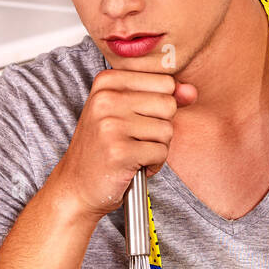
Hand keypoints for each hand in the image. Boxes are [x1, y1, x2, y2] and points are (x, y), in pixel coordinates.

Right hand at [51, 69, 196, 222]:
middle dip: (161, 127)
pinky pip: (161, 152)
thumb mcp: (127, 113)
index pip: (165, 81)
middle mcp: (106, 98)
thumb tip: (191, 92)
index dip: (160, 107)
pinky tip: (134, 166)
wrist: (76, 186)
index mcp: (107, 81)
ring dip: (158, 148)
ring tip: (134, 153)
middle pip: (168, 104)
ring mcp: (111, 125)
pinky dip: (154, 164)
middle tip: (136, 139)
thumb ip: (161, 97)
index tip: (138, 119)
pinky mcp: (119, 151)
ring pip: (167, 130)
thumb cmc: (103, 148)